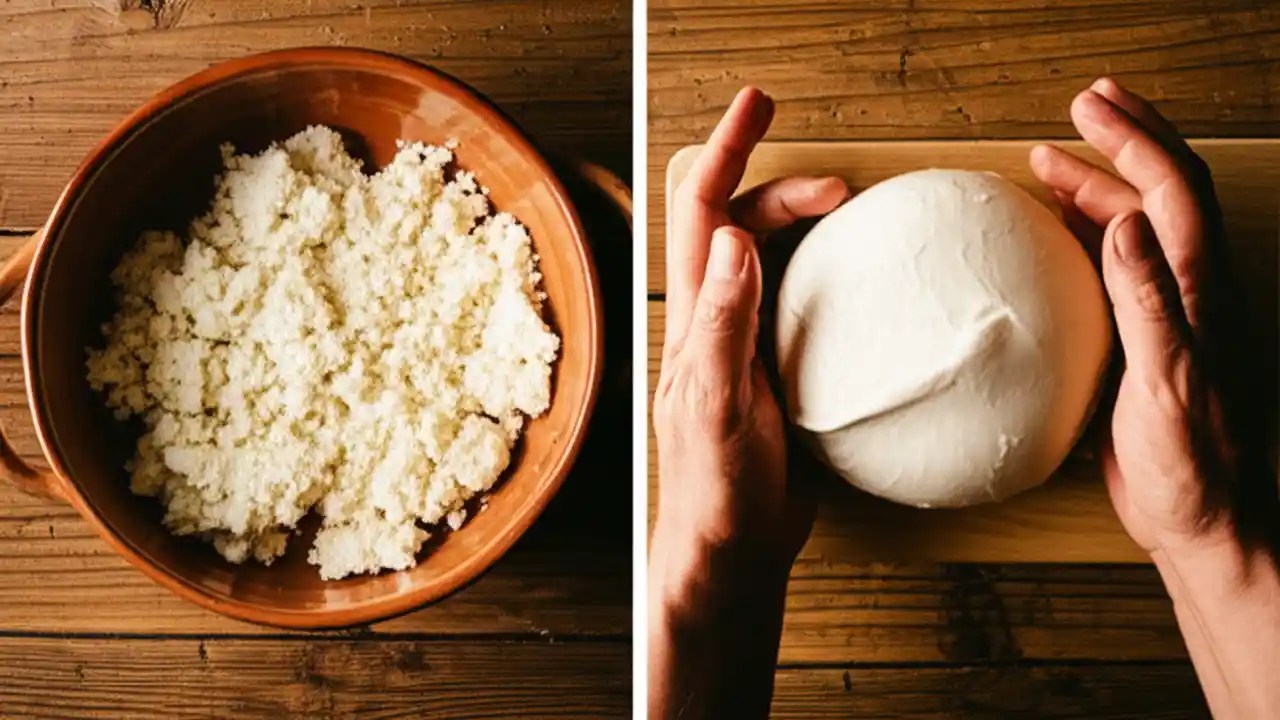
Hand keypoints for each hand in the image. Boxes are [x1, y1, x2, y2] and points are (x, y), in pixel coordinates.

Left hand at [653, 87, 845, 567]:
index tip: (757, 105)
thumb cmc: (715, 488)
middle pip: (740, 223)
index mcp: (695, 317)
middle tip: (842, 189)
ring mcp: (743, 341)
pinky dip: (822, 271)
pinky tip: (854, 278)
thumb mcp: (717, 402)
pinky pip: (795, 299)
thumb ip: (724, 322)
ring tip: (850, 214)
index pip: (705, 213)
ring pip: (768, 256)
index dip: (728, 151)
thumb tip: (737, 240)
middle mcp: (715, 319)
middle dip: (781, 184)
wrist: (731, 548)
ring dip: (802, 223)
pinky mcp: (772, 368)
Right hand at [1029, 78, 1253, 556]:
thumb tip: (1124, 227)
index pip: (1172, 193)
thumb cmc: (1192, 465)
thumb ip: (1148, 304)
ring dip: (1100, 185)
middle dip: (1125, 140)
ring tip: (1052, 160)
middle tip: (1083, 105)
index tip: (1088, 108)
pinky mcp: (1141, 343)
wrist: (1202, 522)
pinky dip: (1084, 238)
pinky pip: (1113, 271)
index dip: (1134, 141)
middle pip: (1163, 194)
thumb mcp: (1169, 383)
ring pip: (1137, 228)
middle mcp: (1189, 293)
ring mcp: (1166, 315)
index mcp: (1201, 293)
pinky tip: (1055, 239)